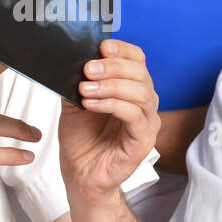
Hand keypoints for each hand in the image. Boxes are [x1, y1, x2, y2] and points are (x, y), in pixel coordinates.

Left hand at [59, 39, 159, 205]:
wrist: (79, 174)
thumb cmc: (81, 139)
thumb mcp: (74, 102)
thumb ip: (79, 81)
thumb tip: (74, 58)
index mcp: (131, 89)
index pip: (138, 60)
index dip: (122, 50)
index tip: (102, 46)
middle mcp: (144, 104)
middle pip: (140, 73)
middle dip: (113, 67)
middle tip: (88, 69)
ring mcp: (147, 123)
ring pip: (140, 93)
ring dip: (111, 86)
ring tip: (85, 89)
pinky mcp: (144, 142)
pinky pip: (134, 116)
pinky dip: (112, 105)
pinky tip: (91, 104)